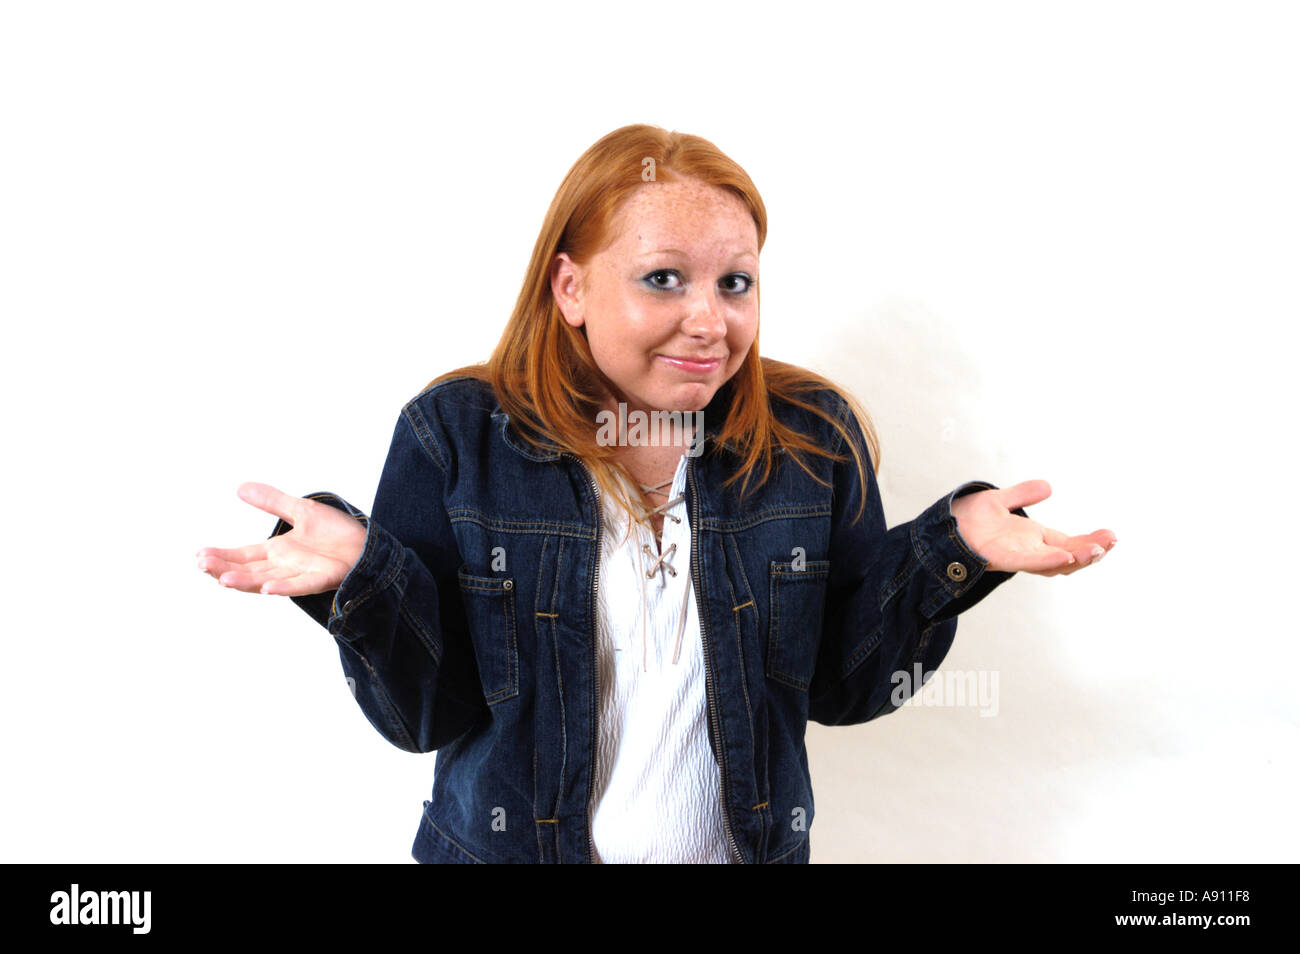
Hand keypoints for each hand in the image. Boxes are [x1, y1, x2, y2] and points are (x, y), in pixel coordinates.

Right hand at [196, 482, 367, 595]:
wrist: (369, 544)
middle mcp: (285, 566)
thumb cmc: (337, 532)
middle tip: (202, 565)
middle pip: (248, 571)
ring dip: (245, 582)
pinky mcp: (323, 578)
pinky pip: (301, 585)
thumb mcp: (301, 510)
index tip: (199, 555)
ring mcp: (302, 574)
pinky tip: (268, 588)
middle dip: (224, 569)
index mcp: (278, 552)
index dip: (222, 556)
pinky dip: (284, 588)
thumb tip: (241, 487)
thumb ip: (272, 501)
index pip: (243, 556)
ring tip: (223, 580)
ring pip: (267, 581)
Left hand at [950, 479, 1114, 575]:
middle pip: (1069, 556)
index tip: (1111, 536)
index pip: (1070, 543)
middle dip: (1092, 551)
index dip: (1091, 541)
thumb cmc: (968, 520)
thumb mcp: (1000, 501)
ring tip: (1096, 550)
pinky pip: (1026, 563)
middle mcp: (1030, 552)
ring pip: (1053, 563)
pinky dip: (1046, 561)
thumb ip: (1022, 494)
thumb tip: (1047, 487)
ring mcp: (1017, 557)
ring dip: (1076, 557)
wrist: (939, 530)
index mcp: (1034, 540)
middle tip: (1111, 541)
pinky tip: (1063, 556)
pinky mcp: (1000, 558)